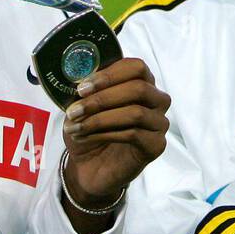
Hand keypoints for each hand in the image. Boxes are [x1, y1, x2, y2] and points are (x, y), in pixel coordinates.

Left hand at [62, 58, 169, 211]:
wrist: (89, 166)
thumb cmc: (90, 130)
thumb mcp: (83, 104)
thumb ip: (87, 89)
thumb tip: (79, 76)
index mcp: (142, 82)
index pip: (136, 67)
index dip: (109, 74)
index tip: (82, 87)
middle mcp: (157, 100)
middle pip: (139, 88)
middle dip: (102, 98)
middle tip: (75, 109)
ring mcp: (159, 123)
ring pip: (135, 113)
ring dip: (99, 119)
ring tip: (75, 126)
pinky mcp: (156, 146)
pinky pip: (133, 134)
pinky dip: (104, 134)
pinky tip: (84, 137)